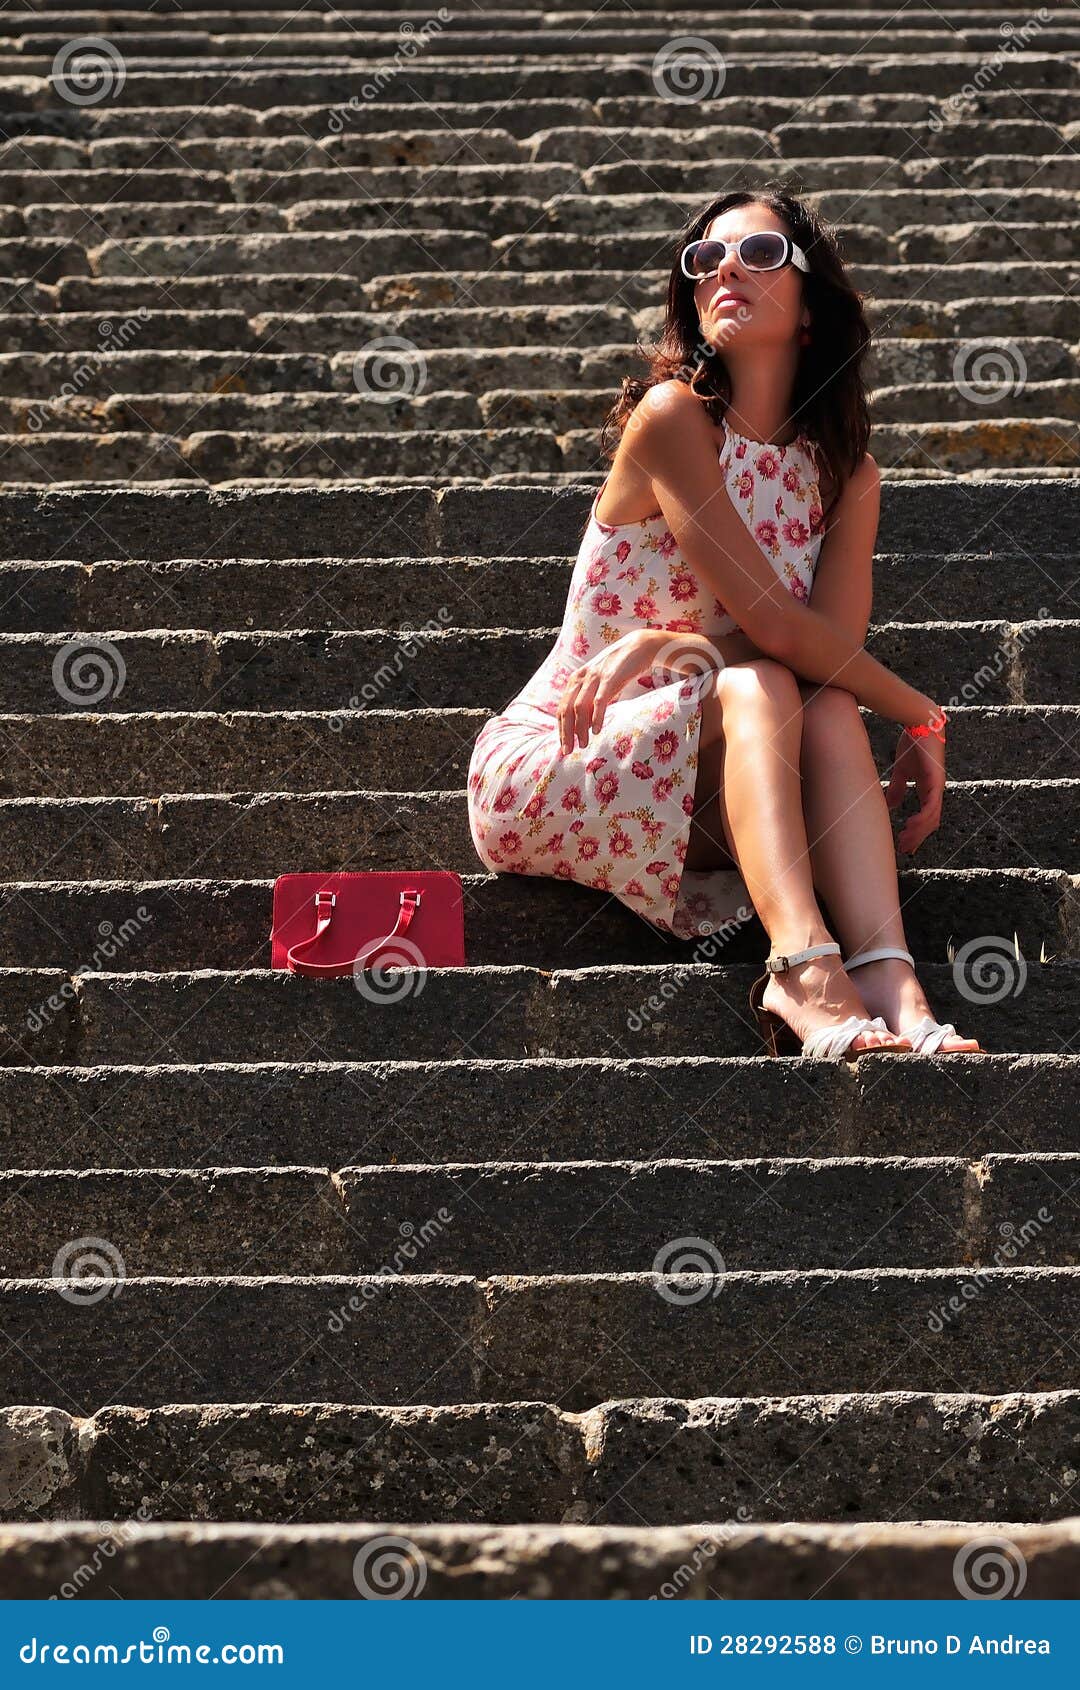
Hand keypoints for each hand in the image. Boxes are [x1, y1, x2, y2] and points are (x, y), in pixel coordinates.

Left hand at [556, 629, 663, 753]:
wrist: (639, 647)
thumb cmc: (620, 669)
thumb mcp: (601, 684)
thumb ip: (591, 700)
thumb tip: (585, 725)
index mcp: (576, 680)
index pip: (562, 708)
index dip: (561, 729)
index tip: (564, 746)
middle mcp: (582, 678)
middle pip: (566, 709)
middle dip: (566, 732)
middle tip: (568, 751)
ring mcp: (595, 677)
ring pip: (580, 707)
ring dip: (580, 728)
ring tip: (583, 745)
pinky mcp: (610, 678)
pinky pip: (599, 700)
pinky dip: (596, 717)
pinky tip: (596, 731)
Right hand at [885, 718, 945, 851]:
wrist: (919, 723)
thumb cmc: (913, 744)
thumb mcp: (903, 770)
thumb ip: (898, 787)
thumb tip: (892, 805)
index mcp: (929, 789)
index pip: (926, 816)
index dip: (917, 832)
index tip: (905, 844)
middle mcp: (936, 790)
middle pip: (931, 822)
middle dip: (918, 837)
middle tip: (905, 849)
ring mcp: (937, 786)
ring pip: (932, 818)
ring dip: (919, 832)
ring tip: (906, 841)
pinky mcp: (936, 780)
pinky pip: (932, 805)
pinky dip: (923, 818)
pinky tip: (912, 825)